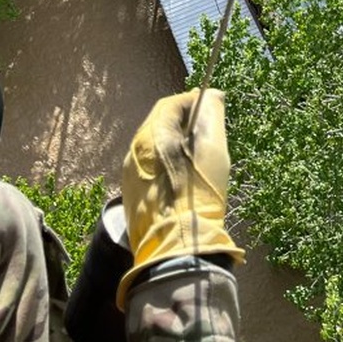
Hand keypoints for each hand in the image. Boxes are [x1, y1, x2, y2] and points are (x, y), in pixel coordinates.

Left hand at [116, 89, 243, 301]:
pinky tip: (183, 181)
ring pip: (154, 148)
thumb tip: (211, 94)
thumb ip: (211, 113)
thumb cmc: (198, 193)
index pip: (171, 104)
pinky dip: (166, 166)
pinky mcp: (131, 195)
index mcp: (151, 135)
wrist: (176, 247)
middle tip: (207, 136)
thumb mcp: (213, 148)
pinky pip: (149, 169)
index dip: (193, 102)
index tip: (212, 109)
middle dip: (184, 124)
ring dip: (175, 146)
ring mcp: (130, 175)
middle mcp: (134, 151)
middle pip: (160, 125)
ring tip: (197, 161)